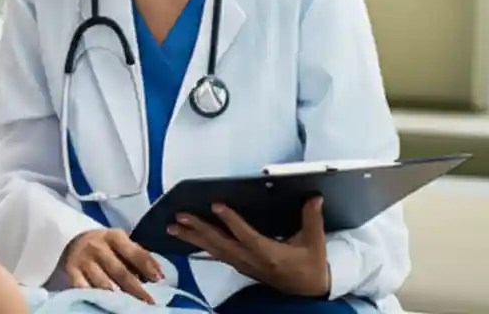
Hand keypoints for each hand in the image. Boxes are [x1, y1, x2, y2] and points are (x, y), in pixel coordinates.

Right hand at [62, 229, 163, 303]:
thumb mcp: (120, 243)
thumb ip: (136, 256)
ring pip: (102, 282)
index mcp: (114, 237)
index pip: (134, 252)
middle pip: (119, 271)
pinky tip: (104, 304)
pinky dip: (94, 296)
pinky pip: (83, 288)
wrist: (72, 241)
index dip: (147, 265)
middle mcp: (98, 246)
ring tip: (128, 306)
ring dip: (116, 295)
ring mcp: (83, 260)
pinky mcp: (71, 272)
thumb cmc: (104, 245)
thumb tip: (157, 275)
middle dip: (135, 288)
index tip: (159, 279)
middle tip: (148, 301)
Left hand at [168, 197, 330, 298]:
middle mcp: (252, 261)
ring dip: (193, 238)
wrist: (308, 289)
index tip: (216, 205)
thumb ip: (312, 218)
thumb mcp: (314, 242)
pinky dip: (200, 245)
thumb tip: (313, 198)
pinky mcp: (240, 265)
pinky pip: (216, 255)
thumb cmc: (310, 267)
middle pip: (221, 244)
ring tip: (174, 227)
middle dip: (199, 229)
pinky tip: (188, 237)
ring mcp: (244, 264)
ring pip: (214, 250)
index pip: (246, 235)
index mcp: (270, 254)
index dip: (230, 220)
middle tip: (181, 216)